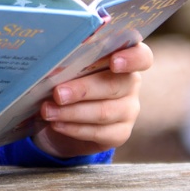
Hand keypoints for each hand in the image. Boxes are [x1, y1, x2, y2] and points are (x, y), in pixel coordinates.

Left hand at [32, 42, 152, 158]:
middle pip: (114, 85)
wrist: (64, 118)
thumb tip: (50, 64)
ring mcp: (129, 110)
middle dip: (83, 89)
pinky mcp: (120, 133)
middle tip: (58, 93)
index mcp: (124, 58)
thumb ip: (68, 63)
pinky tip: (57, 124)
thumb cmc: (67, 82)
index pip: (141, 56)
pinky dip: (73, 128)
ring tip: (48, 111)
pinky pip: (98, 132)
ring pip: (104, 111)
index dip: (132, 59)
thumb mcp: (68, 68)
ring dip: (72, 112)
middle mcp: (131, 83)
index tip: (114, 62)